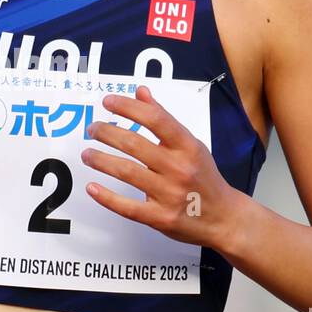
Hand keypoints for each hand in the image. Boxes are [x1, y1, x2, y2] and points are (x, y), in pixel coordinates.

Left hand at [80, 82, 238, 248]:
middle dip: (106, 133)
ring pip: (126, 172)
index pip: (155, 119)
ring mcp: (169, 194)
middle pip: (134, 144)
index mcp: (187, 147)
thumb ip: (164, 119)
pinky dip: (106, 197)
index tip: (108, 102)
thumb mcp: (191, 145)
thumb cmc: (204, 178)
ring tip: (87, 154)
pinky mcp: (161, 217)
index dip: (128, 107)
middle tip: (92, 129)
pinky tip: (92, 187)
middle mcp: (179, 168)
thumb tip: (141, 92)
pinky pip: (127, 207)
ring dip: (101, 160)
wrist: (224, 218)